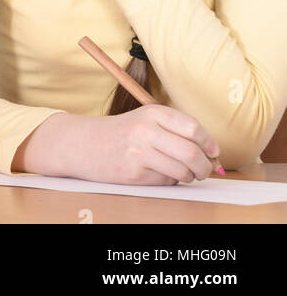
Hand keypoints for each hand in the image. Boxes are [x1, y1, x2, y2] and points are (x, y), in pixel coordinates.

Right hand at [18, 106, 219, 184]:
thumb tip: (213, 154)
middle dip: (205, 166)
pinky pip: (165, 181)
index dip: (209, 143)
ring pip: (182, 171)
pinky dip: (169, 181)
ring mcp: (137, 153)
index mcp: (152, 113)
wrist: (83, 143)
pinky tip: (157, 173)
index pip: (194, 129)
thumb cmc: (121, 133)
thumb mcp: (146, 121)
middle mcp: (144, 130)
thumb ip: (177, 131)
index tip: (212, 151)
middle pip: (192, 153)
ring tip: (183, 173)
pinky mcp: (132, 173)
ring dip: (189, 176)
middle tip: (204, 170)